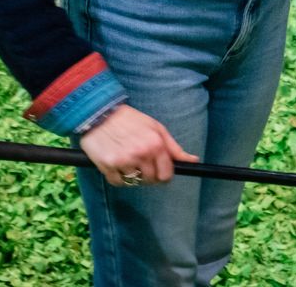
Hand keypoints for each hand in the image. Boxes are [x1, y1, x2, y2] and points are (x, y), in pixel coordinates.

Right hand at [79, 104, 197, 186]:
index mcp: (156, 144)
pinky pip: (118, 183)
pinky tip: (117, 163)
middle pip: (151, 180)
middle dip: (148, 174)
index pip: (166, 175)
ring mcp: (124, 161)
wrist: (101, 113)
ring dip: (133, 175)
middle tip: (141, 162)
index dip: (164, 175)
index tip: (159, 171)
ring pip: (135, 183)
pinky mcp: (108, 166)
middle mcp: (141, 154)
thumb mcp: (156, 128)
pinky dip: (118, 177)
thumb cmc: (131, 120)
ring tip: (128, 160)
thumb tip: (193, 161)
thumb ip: (174, 148)